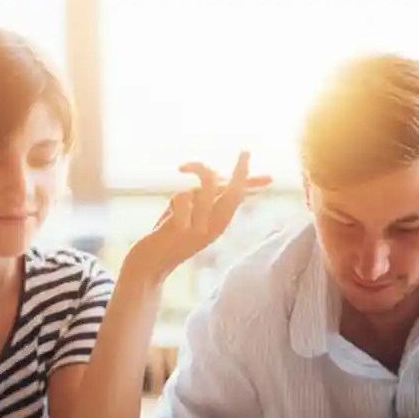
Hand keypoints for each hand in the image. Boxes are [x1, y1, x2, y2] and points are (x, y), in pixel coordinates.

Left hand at [125, 151, 271, 278]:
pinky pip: (182, 196)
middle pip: (234, 194)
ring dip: (196, 169)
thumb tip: (219, 178)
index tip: (270, 177)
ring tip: (183, 167)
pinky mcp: (181, 230)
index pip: (239, 199)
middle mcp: (213, 227)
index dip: (252, 185)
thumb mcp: (191, 215)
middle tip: (246, 152)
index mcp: (218, 224)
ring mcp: (199, 229)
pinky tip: (166, 216)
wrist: (148, 266)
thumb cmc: (168, 237)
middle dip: (242, 172)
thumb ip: (205, 198)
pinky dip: (174, 198)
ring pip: (207, 187)